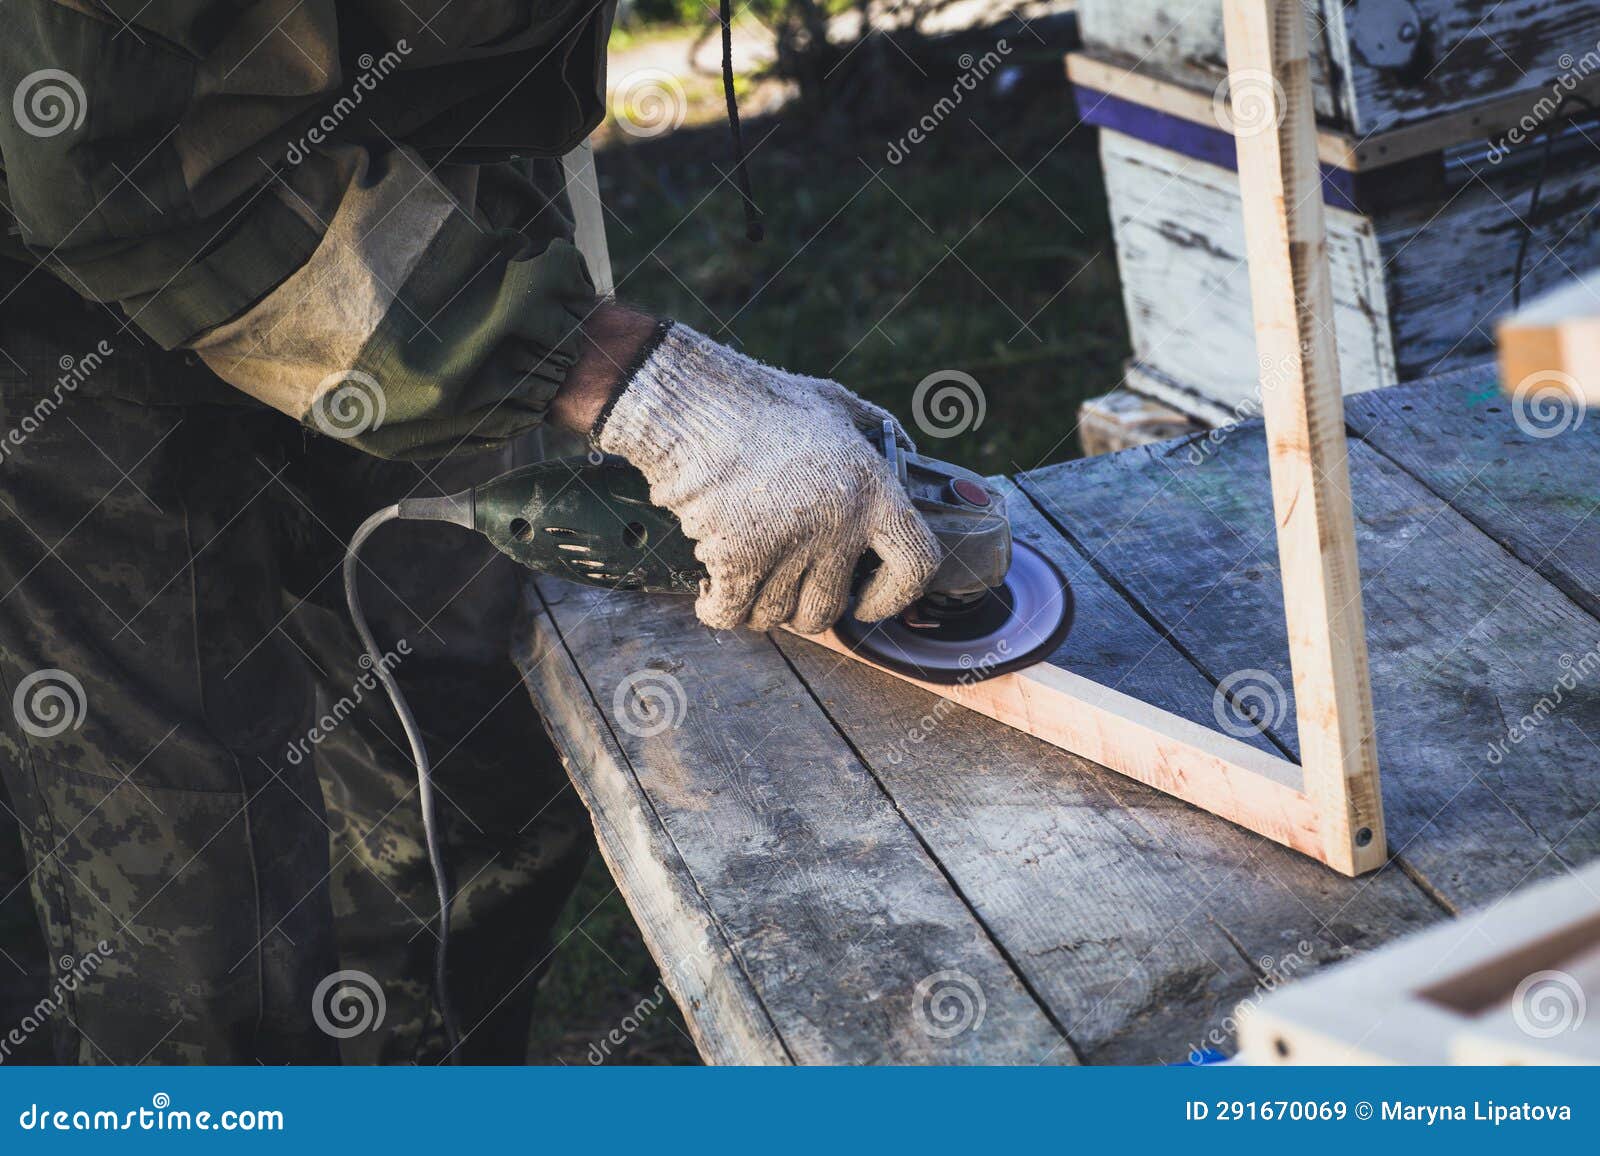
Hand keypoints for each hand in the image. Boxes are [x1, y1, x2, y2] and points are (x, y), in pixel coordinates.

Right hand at [594, 323, 940, 631]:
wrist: (698, 404)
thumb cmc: (763, 404)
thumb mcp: (836, 404)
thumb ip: (876, 429)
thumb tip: (904, 453)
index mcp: (874, 491)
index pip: (915, 566)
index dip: (894, 597)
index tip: (869, 605)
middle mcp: (839, 525)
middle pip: (829, 610)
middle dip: (806, 610)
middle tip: (788, 590)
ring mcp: (789, 546)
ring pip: (778, 615)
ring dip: (760, 608)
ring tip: (746, 582)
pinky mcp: (738, 558)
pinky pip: (731, 614)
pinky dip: (718, 611)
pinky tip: (711, 592)